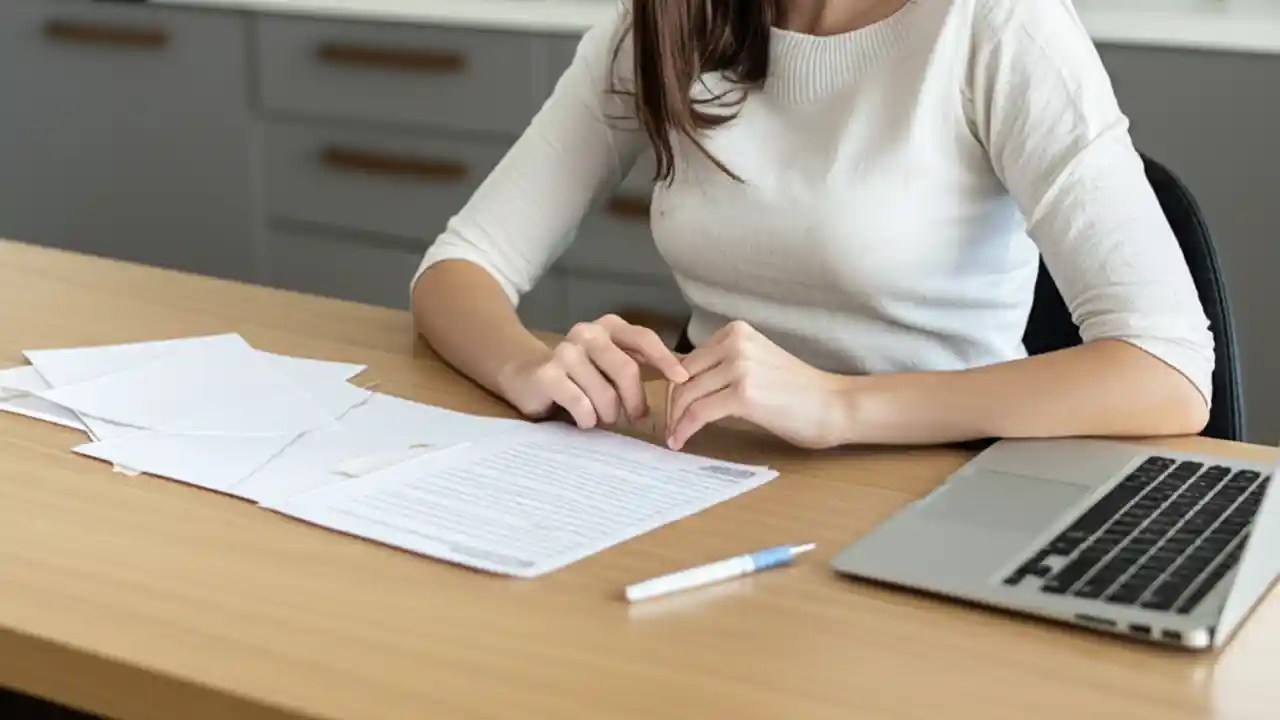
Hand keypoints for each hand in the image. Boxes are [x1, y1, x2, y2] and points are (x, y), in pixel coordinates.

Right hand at [499, 314, 688, 428]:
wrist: (523, 374)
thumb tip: (682, 381)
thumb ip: (640, 365)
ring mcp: (566, 352)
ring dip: (608, 415)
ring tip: (601, 418)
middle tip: (635, 418)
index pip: (644, 339)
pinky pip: (582, 405)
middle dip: (635, 401)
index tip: (682, 380)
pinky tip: (583, 420)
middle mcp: (587, 333)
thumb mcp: (611, 363)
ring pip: (605, 394)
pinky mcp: (548, 374)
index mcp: (609, 327)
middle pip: (627, 370)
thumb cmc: (579, 374)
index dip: (665, 360)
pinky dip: (588, 419)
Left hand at [667, 321, 852, 449]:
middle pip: (682, 377)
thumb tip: (684, 387)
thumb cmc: (798, 392)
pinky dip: (685, 429)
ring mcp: (739, 366)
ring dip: (675, 420)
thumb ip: (724, 367)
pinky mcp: (743, 394)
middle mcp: (735, 343)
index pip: (688, 360)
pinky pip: (699, 413)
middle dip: (671, 405)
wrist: (834, 405)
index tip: (672, 410)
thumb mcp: (756, 364)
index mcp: (735, 332)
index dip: (675, 388)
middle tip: (669, 428)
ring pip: (686, 395)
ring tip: (674, 438)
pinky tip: (681, 441)